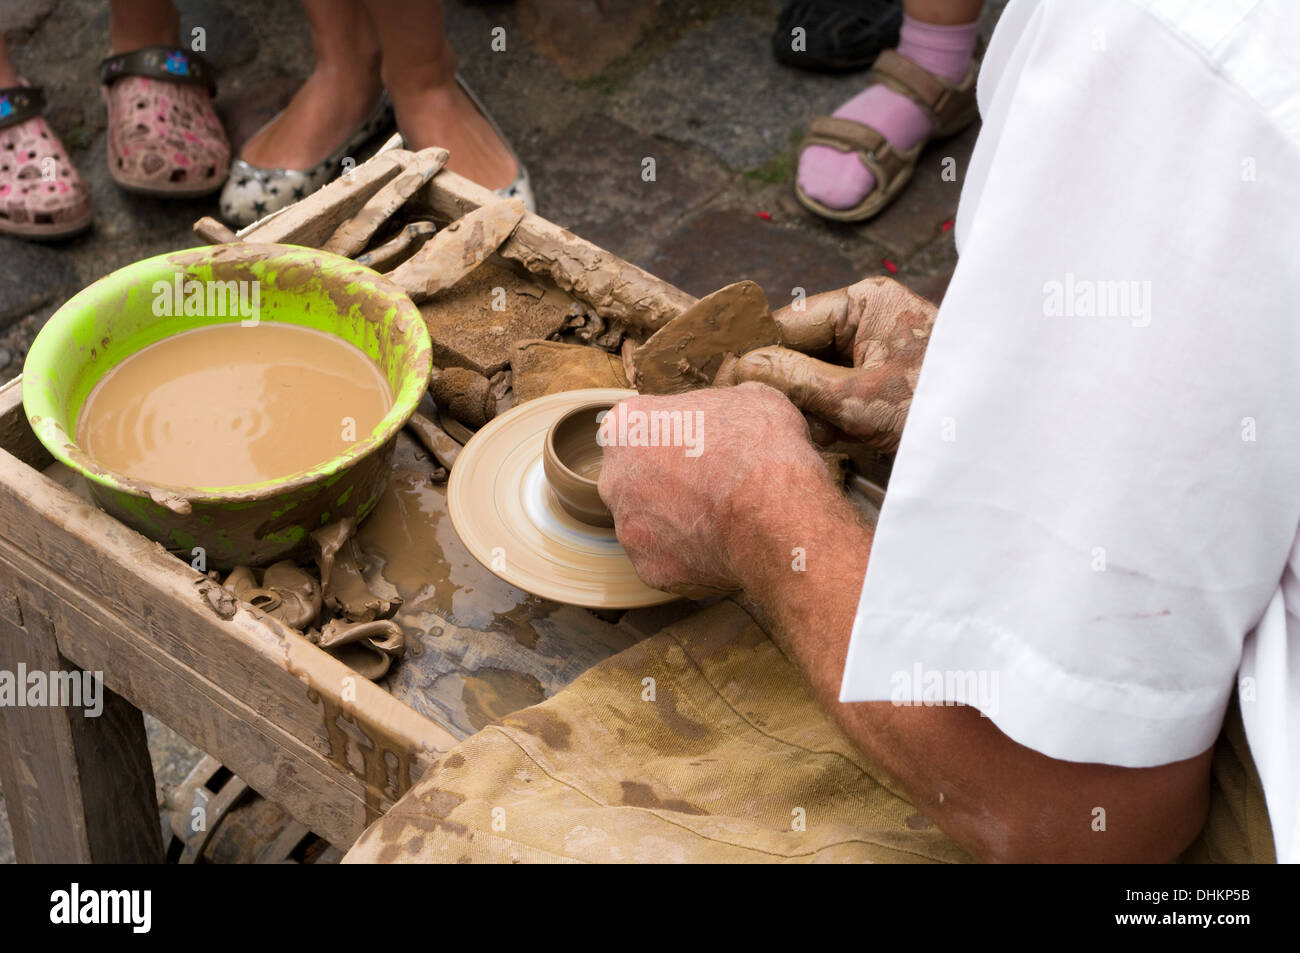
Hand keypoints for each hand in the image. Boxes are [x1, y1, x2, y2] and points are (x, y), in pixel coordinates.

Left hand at [597, 382, 833, 594]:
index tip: (702, 446)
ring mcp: (628, 527)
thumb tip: (731, 415)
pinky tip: (724, 549)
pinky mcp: (649, 569)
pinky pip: (668, 562)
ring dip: (677, 523)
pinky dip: (692, 558)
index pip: (640, 429)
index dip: (674, 437)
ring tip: (723, 521)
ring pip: (649, 524)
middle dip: (667, 483)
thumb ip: (720, 406)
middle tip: (711, 486)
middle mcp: (613, 478)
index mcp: (627, 425)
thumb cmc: (760, 445)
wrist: (774, 509)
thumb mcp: (750, 399)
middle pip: (636, 480)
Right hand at [724, 276, 936, 450]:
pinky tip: (846, 439)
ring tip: (833, 432)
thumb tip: (739, 367)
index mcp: (864, 303)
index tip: (730, 387)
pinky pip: (837, 398)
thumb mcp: (856, 397)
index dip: (758, 355)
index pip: (788, 322)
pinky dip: (833, 422)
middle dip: (792, 390)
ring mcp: (877, 354)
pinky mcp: (883, 385)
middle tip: (791, 419)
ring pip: (815, 380)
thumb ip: (792, 378)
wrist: (997, 445)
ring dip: (813, 412)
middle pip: (799, 351)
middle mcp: (869, 321)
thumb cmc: (937, 409)